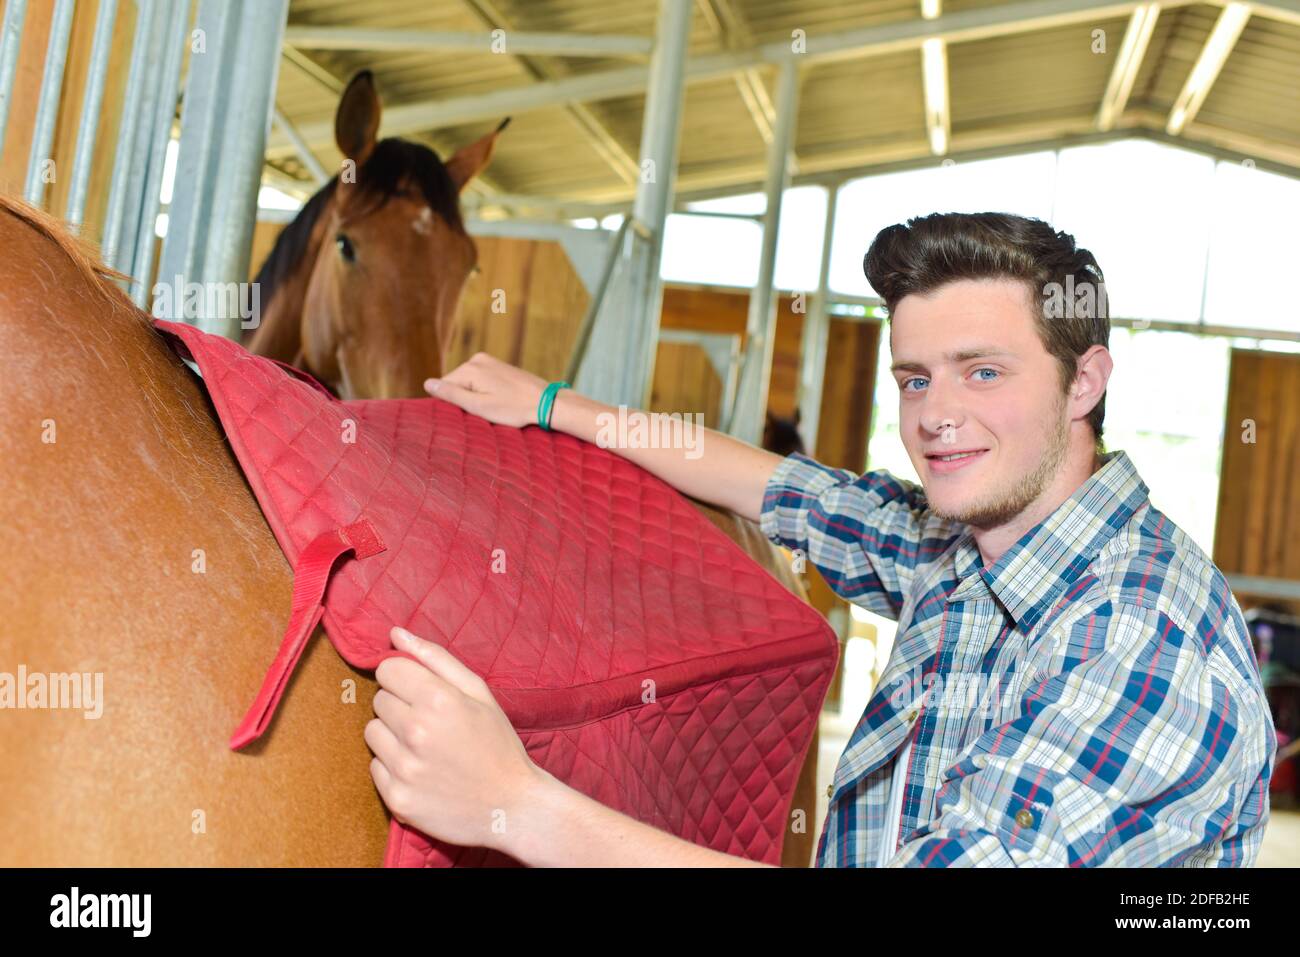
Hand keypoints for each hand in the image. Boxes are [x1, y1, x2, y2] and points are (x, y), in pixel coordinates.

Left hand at [367, 626, 542, 853]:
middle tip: (431, 723)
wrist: (511, 807)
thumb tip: (395, 633)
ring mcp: (404, 767)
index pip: (387, 670)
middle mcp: (416, 732)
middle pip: (379, 700)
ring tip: (425, 747)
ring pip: (372, 732)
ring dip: (392, 736)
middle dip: (400, 706)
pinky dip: (393, 767)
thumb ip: (435, 657)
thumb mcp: (478, 692)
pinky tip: (421, 770)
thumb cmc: (497, 744)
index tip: (422, 692)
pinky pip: (375, 767)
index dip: (405, 678)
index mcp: (438, 699)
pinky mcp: (396, 797)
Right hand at [425, 353, 546, 428]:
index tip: (472, 414)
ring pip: (470, 384)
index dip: (454, 406)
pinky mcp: (500, 366)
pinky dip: (487, 393)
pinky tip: (502, 401)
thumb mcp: (478, 406)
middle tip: (486, 413)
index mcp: (469, 368)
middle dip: (466, 401)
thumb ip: (451, 394)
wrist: (547, 402)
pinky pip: (483, 381)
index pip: (444, 389)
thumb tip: (427, 384)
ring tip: (496, 407)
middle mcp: (477, 359)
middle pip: (457, 385)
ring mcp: (490, 361)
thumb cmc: (514, 408)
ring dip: (478, 398)